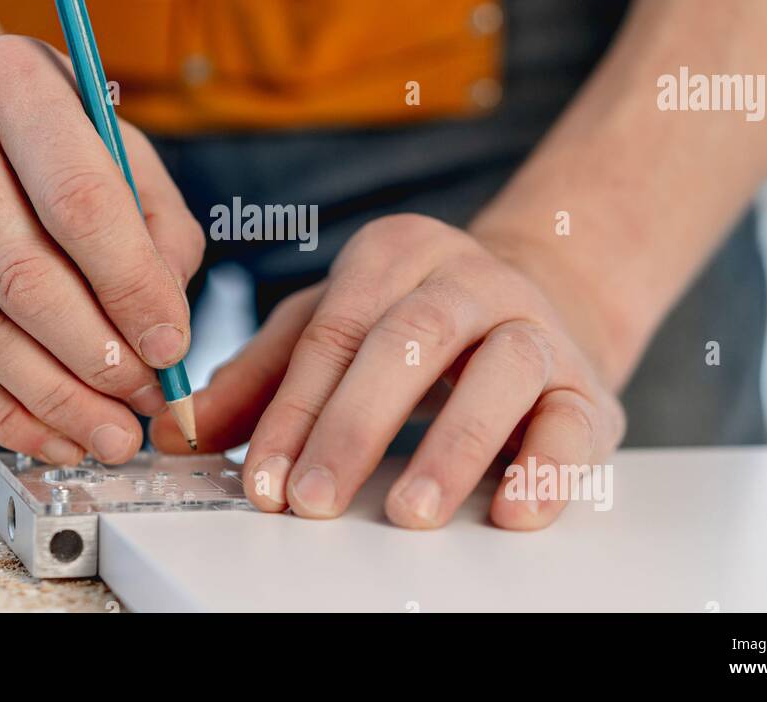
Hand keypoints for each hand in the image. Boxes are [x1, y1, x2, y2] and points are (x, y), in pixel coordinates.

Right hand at [0, 35, 203, 464]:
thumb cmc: (27, 125)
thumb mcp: (105, 136)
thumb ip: (155, 221)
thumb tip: (164, 325)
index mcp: (12, 82)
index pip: (79, 203)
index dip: (132, 288)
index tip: (174, 350)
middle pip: (21, 276)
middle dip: (95, 359)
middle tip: (142, 407)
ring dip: (50, 399)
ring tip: (107, 437)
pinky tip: (47, 435)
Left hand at [153, 213, 622, 529]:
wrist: (538, 305)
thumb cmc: (413, 326)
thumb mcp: (330, 330)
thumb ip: (259, 379)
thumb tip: (179, 430)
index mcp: (394, 254)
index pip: (334, 331)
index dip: (292, 410)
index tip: (262, 481)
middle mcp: (469, 279)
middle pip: (411, 339)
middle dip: (355, 426)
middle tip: (314, 500)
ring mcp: (534, 327)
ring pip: (501, 372)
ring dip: (452, 446)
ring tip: (410, 512)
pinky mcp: (587, 385)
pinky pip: (573, 421)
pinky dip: (546, 468)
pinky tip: (511, 510)